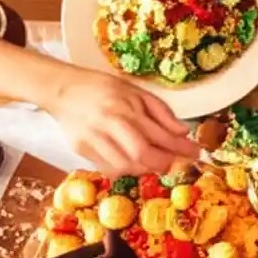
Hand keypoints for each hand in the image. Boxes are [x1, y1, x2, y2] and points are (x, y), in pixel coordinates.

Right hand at [45, 69, 199, 174]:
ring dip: (145, 168)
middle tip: (173, 161)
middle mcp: (109, 124)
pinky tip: (132, 162)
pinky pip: (109, 169)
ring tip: (153, 160)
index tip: (196, 153)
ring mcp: (93, 139)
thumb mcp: (135, 91)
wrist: (61, 89)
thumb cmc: (102, 88)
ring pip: (126, 166)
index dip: (181, 147)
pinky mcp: (81, 150)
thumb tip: (183, 131)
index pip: (160, 135)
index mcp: (125, 107)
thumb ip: (161, 112)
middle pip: (142, 155)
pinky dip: (126, 170)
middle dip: (163, 162)